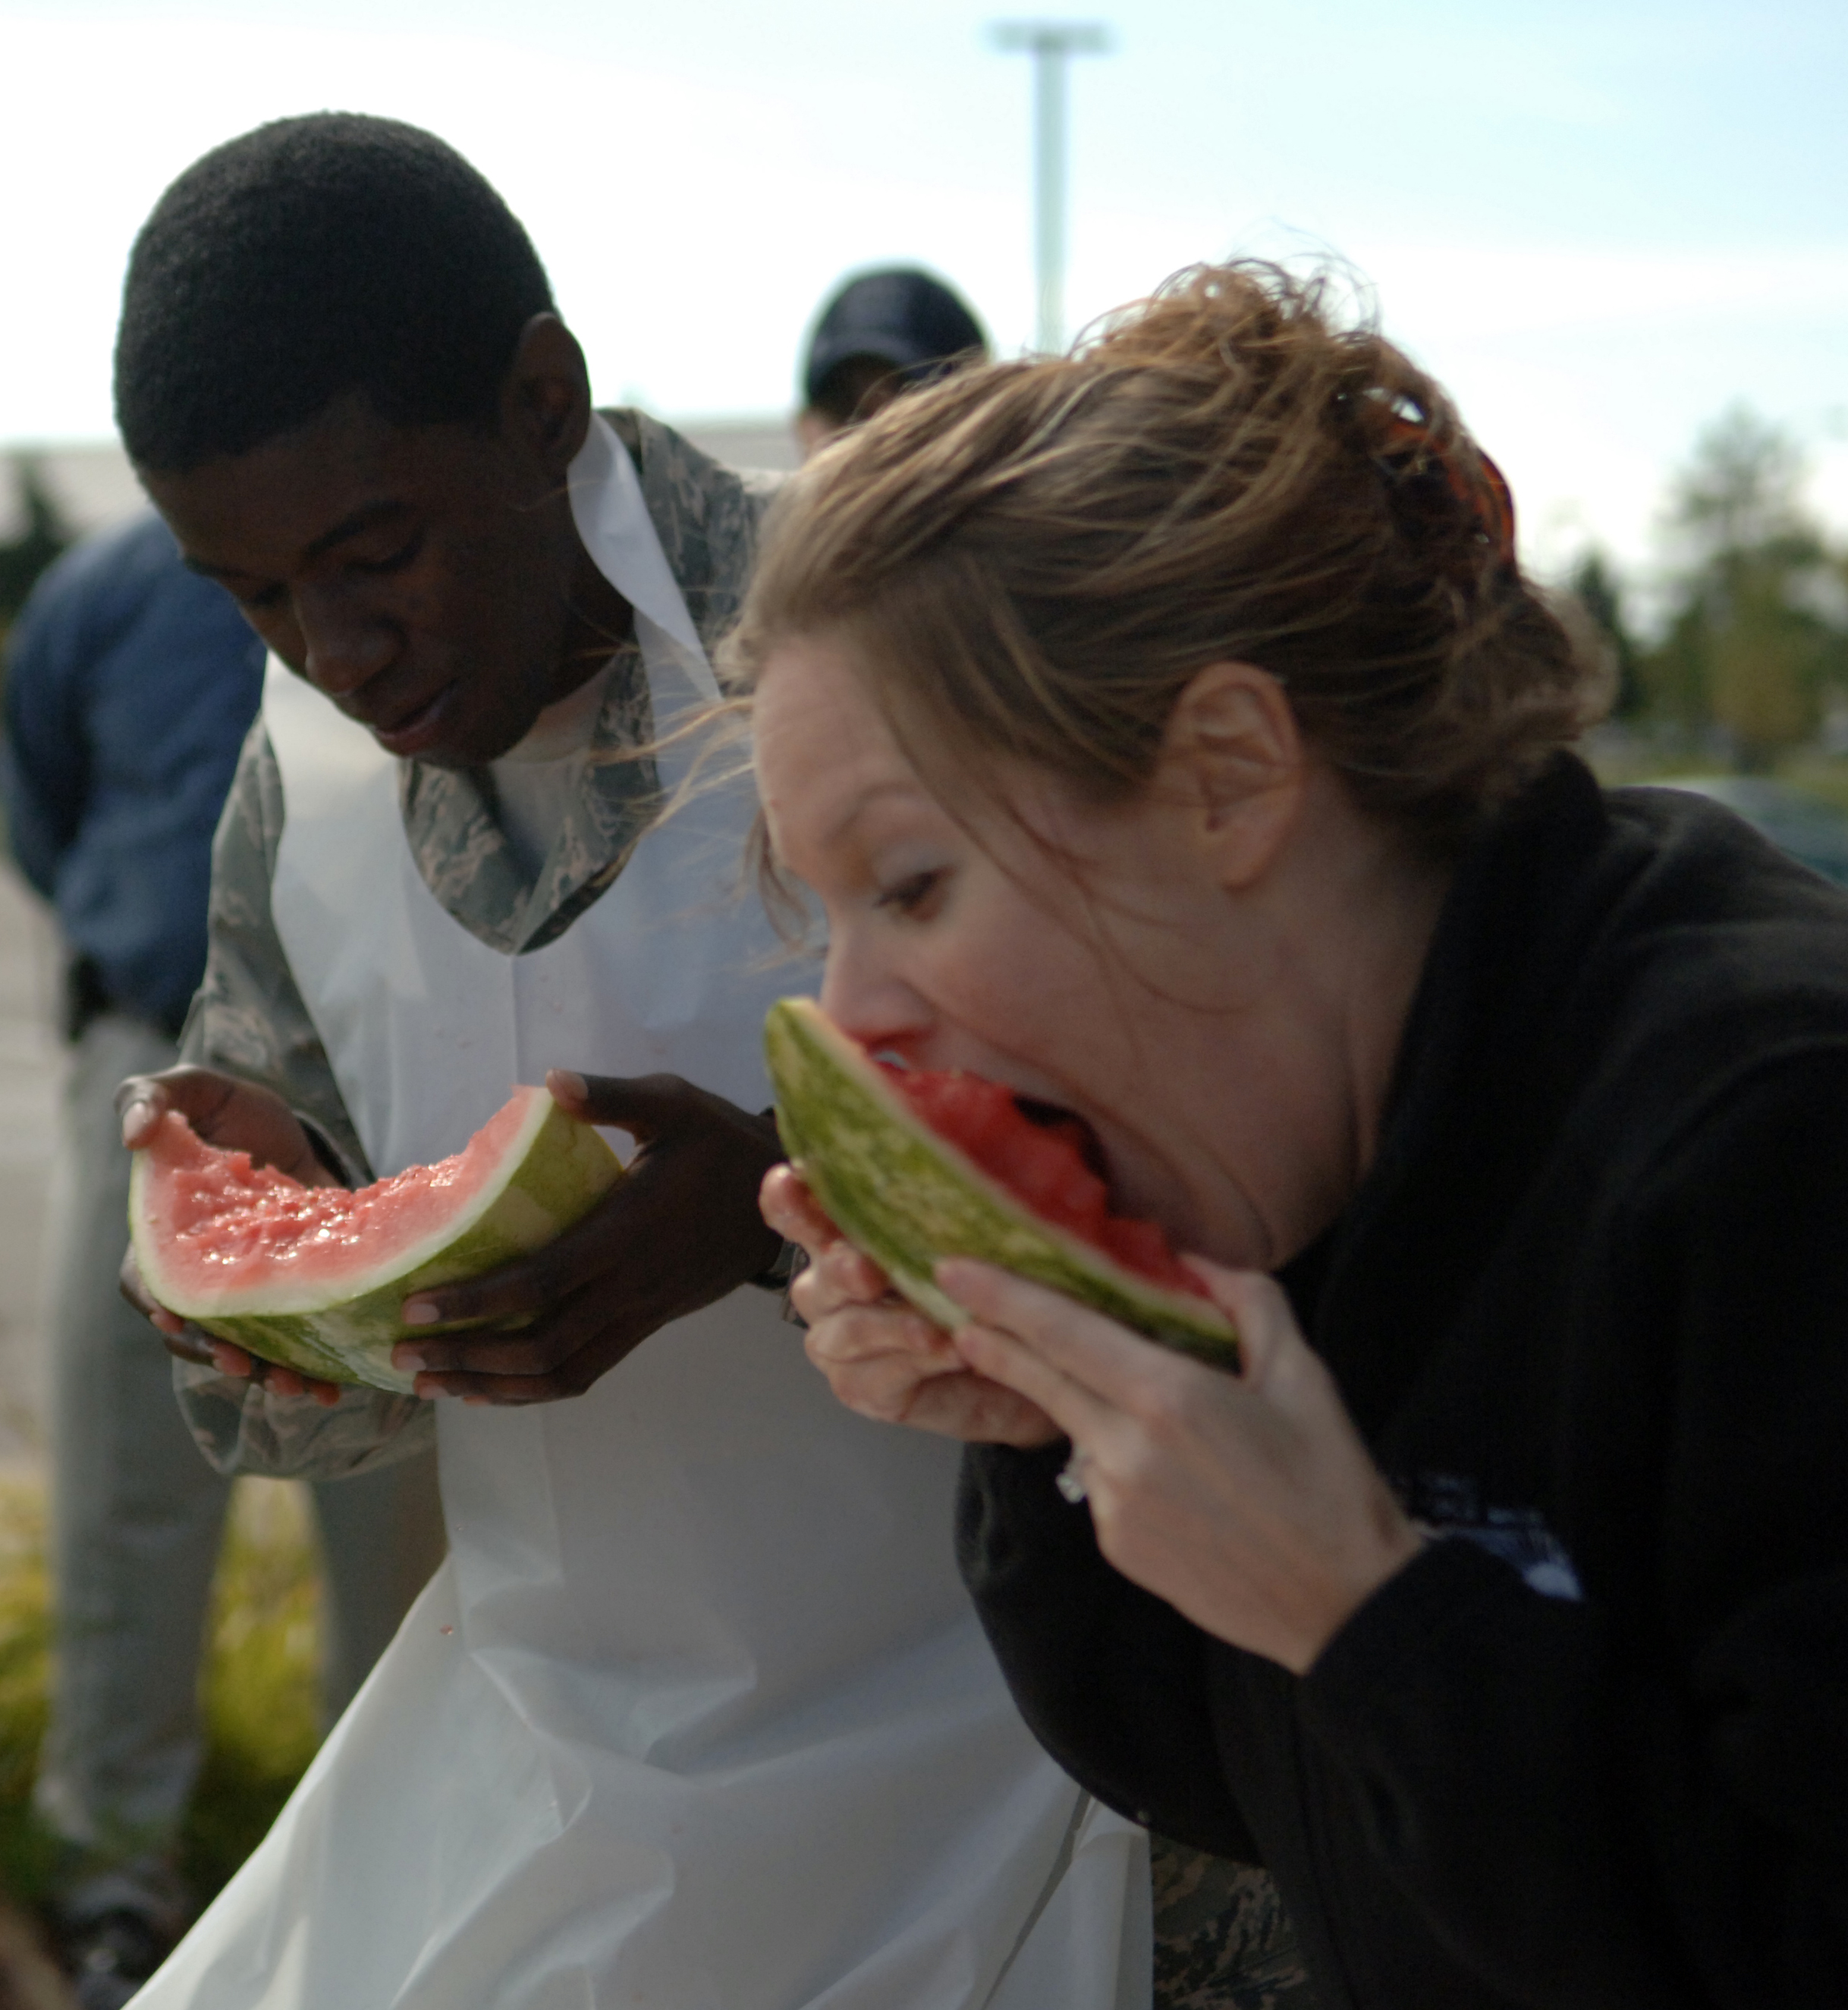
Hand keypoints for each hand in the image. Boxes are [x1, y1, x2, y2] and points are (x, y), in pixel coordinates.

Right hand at [116, 1065, 345, 1405]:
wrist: (292, 1127)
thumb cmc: (228, 1108)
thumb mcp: (193, 1087)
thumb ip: (152, 1097)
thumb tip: (132, 1133)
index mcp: (167, 1237)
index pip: (150, 1284)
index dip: (160, 1306)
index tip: (179, 1323)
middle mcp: (205, 1275)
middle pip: (199, 1333)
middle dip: (222, 1355)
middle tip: (250, 1366)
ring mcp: (250, 1291)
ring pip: (249, 1348)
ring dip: (271, 1373)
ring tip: (304, 1387)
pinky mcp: (295, 1293)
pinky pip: (295, 1340)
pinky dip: (312, 1363)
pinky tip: (336, 1382)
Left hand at [389, 1070, 785, 1403]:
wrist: (785, 1196)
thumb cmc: (721, 1142)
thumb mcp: (673, 1103)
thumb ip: (611, 1097)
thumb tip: (552, 1083)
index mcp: (627, 1232)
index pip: (539, 1282)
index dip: (474, 1302)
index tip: (417, 1307)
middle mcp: (630, 1285)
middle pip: (539, 1345)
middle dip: (465, 1357)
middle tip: (402, 1356)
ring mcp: (641, 1313)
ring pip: (560, 1373)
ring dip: (493, 1386)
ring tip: (433, 1385)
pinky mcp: (648, 1324)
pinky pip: (586, 1372)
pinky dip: (534, 1389)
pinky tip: (493, 1386)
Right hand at [760, 1164, 1059, 1446]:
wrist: (1020, 1363)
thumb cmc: (984, 1289)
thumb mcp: (969, 1239)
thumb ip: (943, 1211)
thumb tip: (952, 1173)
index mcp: (843, 1239)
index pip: (797, 1213)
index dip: (787, 1199)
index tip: (791, 1181)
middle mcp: (829, 1288)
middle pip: (820, 1274)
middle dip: (843, 1269)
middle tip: (868, 1271)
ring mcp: (838, 1341)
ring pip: (847, 1330)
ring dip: (890, 1327)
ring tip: (933, 1327)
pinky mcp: (860, 1387)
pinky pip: (875, 1375)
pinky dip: (914, 1362)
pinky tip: (950, 1352)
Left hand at [942, 1256, 1423, 1673]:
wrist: (1343, 1604)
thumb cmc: (1330, 1484)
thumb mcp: (1303, 1375)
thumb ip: (1247, 1304)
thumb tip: (1194, 1263)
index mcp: (1168, 1399)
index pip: (1063, 1333)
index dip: (1003, 1297)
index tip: (955, 1270)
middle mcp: (1125, 1452)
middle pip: (1044, 1380)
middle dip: (997, 1341)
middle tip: (959, 1307)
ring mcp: (1113, 1506)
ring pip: (1082, 1432)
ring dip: (1095, 1410)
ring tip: (1180, 1434)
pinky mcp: (1116, 1546)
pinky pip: (1102, 1483)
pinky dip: (1123, 1464)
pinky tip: (1182, 1481)